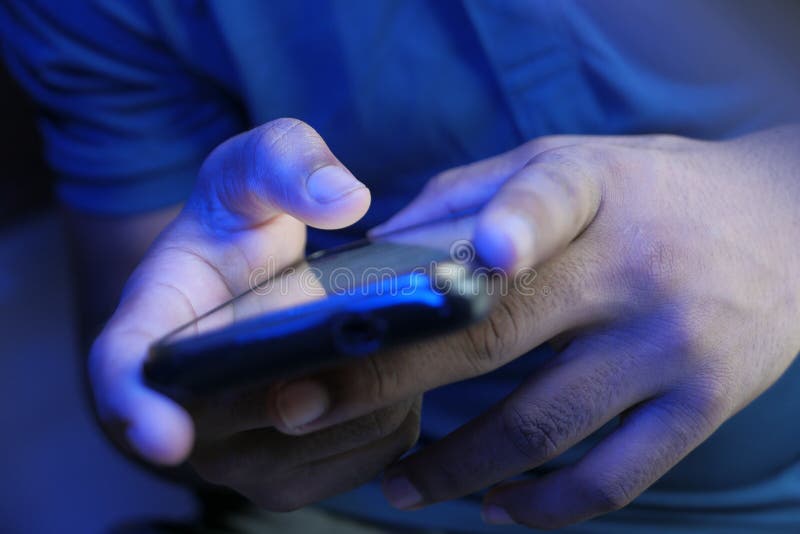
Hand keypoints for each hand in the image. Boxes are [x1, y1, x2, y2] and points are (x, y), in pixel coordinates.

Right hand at [89, 118, 420, 509]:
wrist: (260, 282)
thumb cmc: (241, 226)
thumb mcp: (254, 170)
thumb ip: (286, 162)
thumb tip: (345, 199)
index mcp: (157, 325)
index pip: (126, 373)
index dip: (137, 410)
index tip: (166, 436)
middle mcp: (188, 404)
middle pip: (249, 419)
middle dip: (317, 372)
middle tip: (365, 320)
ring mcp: (241, 450)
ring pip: (320, 444)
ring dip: (369, 390)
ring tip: (379, 334)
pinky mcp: (298, 472)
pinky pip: (362, 457)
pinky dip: (391, 414)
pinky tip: (391, 371)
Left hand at [262, 127, 799, 526]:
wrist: (789, 225)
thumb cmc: (655, 193)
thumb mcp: (577, 165)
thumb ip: (478, 192)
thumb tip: (382, 244)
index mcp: (596, 193)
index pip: (546, 198)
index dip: (503, 222)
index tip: (461, 257)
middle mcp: (635, 271)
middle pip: (495, 335)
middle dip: (385, 379)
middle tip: (301, 408)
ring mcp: (671, 346)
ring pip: (542, 426)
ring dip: (454, 468)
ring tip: (394, 486)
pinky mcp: (703, 404)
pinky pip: (613, 478)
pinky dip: (543, 506)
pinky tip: (493, 508)